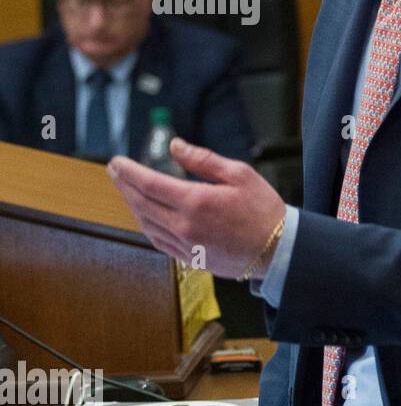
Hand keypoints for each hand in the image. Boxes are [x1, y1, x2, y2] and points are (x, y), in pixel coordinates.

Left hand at [107, 138, 284, 278]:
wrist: (279, 250)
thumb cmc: (264, 211)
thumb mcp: (240, 174)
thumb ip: (204, 160)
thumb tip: (175, 146)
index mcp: (196, 201)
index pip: (149, 183)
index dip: (129, 171)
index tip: (116, 162)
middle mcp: (184, 225)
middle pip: (141, 203)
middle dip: (124, 185)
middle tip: (115, 172)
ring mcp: (186, 245)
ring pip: (146, 223)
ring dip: (132, 205)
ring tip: (127, 190)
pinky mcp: (190, 258)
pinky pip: (158, 241)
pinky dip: (146, 226)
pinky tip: (145, 216)